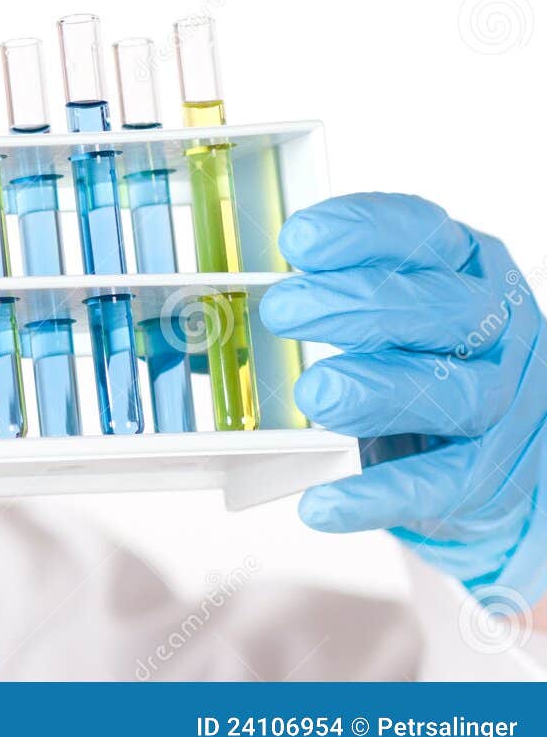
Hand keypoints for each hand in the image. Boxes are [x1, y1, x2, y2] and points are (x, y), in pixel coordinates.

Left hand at [260, 193, 546, 606]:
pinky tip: (321, 504)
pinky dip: (375, 495)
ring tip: (315, 392)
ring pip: (454, 395)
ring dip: (378, 391)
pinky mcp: (488, 476)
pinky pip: (436, 485)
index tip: (297, 241)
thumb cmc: (425, 354)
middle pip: (446, 310)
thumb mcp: (396, 302)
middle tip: (283, 310)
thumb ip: (338, 286)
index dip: (363, 232)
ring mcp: (502, 404)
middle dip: (360, 305)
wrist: (502, 447)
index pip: (424, 235)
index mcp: (467, 269)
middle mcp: (496, 331)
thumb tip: (233, 292)